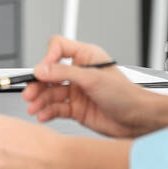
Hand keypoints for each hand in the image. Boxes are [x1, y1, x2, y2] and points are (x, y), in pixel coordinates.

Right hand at [23, 36, 161, 138]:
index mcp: (86, 57)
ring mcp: (77, 92)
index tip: (42, 71)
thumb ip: (64, 74)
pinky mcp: (77, 109)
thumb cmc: (126, 95)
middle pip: (50, 74)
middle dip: (38, 84)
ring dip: (41, 100)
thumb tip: (42, 70)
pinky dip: (48, 112)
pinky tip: (43, 115)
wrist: (138, 120)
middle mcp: (80, 73)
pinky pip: (57, 108)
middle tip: (29, 93)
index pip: (58, 48)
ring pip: (51, 93)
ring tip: (34, 108)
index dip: (48, 58)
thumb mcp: (93, 79)